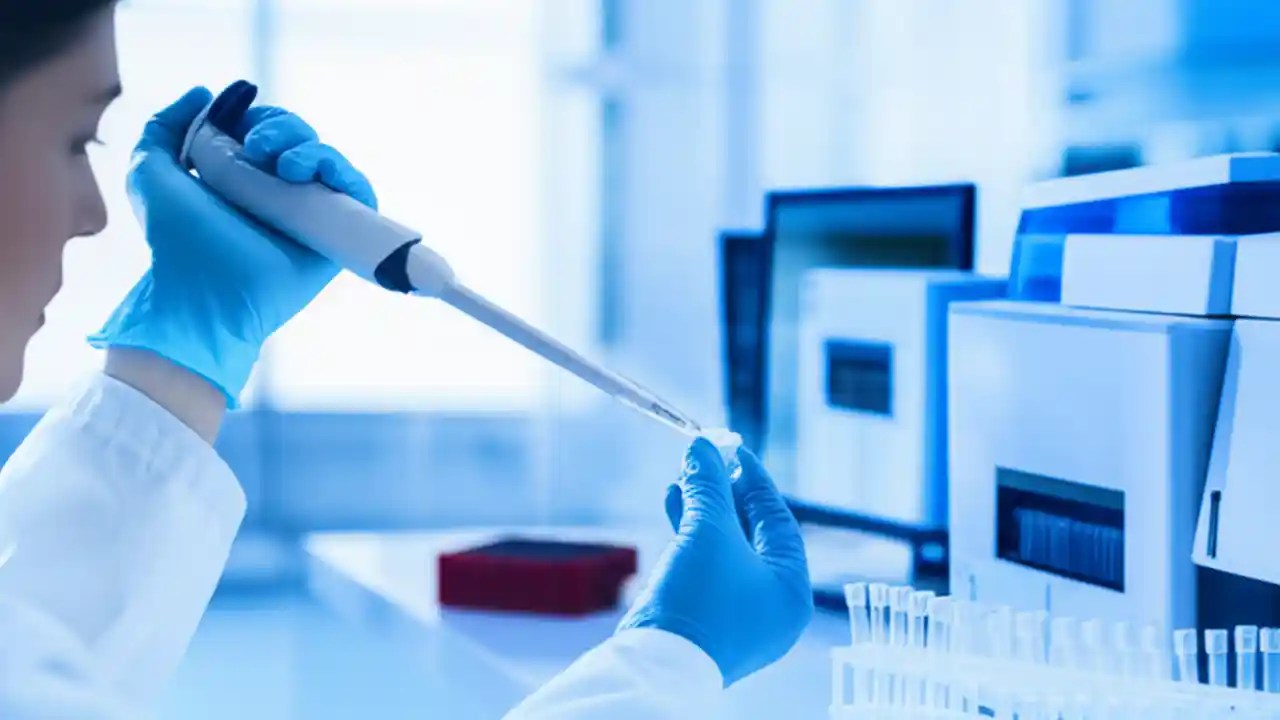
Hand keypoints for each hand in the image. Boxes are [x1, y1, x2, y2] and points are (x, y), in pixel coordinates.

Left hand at [90, 86, 376, 406]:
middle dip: (283, 127)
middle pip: (300, 135)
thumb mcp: (151, 171)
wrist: (206, 290)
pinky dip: (344, 172)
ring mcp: (310, 211)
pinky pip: (358, 190)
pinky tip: (313, 177)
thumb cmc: (176, 240)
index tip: (240, 124)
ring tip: (285, 169)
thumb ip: (164, 125)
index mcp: (241, 173)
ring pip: (328, 157)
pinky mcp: (337, 232)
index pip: (265, 126)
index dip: (257, 116)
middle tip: (258, 148)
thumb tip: (204, 93)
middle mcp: (278, 190)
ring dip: (309, 148)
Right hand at [618, 439, 812, 685]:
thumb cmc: (701, 599)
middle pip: (751, 533)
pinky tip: (673, 506)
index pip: (778, 520)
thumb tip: (703, 447)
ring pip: (724, 549)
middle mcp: (772, 604)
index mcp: (791, 588)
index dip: (754, 480)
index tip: (733, 450)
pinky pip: (705, 568)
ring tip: (680, 480)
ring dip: (701, 511)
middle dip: (723, 494)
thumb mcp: (709, 530)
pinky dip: (690, 538)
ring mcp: (738, 615)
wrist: (657, 663)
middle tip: (705, 462)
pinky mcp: (707, 619)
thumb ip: (709, 484)